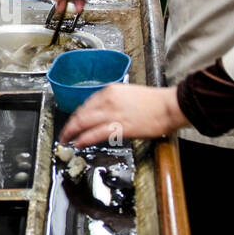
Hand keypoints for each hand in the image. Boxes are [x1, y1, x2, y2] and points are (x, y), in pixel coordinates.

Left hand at [60, 83, 189, 146]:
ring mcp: (113, 114)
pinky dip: (84, 139)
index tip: (74, 122)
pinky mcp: (119, 127)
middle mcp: (108, 101)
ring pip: (84, 123)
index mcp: (110, 91)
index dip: (77, 115)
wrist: (168, 107)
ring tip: (67, 140)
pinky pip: (95, 134)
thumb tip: (104, 113)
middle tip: (64, 133)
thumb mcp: (129, 95)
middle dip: (70, 125)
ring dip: (72, 132)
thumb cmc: (154, 102)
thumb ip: (114, 102)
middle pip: (81, 113)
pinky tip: (79, 143)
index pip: (87, 104)